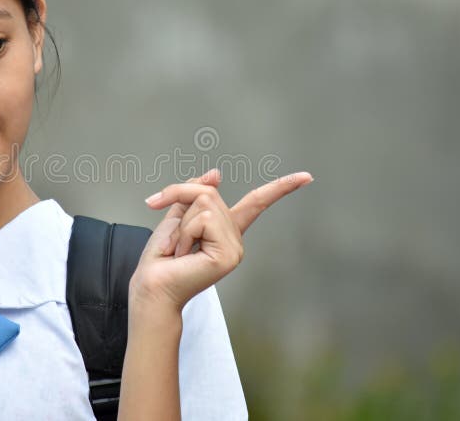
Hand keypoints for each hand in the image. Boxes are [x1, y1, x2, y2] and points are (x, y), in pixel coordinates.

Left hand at [129, 168, 312, 311]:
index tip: (307, 177)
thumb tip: (216, 173)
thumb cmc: (161, 258)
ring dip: (182, 224)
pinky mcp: (228, 255)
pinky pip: (204, 220)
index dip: (282, 187)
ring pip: (205, 203)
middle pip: (209, 192)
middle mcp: (235, 238)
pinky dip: (185, 233)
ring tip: (180, 249)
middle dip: (180, 201)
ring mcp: (235, 248)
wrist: (152, 286)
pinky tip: (184, 255)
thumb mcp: (176, 215)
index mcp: (226, 228)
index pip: (257, 203)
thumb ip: (194, 193)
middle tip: (172, 236)